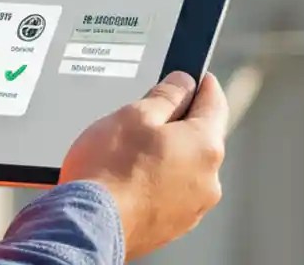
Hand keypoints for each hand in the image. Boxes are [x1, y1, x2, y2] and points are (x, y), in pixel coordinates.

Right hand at [60, 71, 228, 259]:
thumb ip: (166, 94)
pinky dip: (154, 183)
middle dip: (175, 124)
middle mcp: (209, 179)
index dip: (201, 84)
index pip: (214, 102)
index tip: (193, 76)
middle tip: (141, 118)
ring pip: (183, 167)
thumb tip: (183, 82)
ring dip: (164, 156)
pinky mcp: (173, 226)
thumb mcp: (134, 114)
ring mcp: (192, 207)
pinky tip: (125, 180)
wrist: (89, 226)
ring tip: (125, 156)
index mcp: (205, 146)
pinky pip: (169, 193)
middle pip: (198, 137)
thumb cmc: (109, 170)